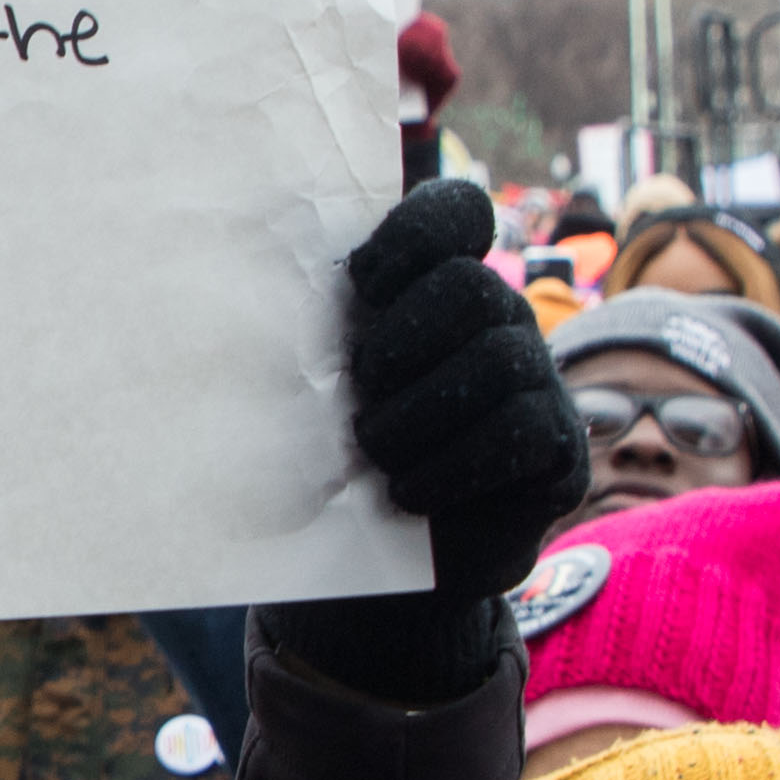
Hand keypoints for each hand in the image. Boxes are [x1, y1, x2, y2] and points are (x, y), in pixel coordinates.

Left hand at [260, 181, 588, 706]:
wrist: (363, 567)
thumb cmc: (325, 456)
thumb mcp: (301, 385)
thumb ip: (290, 325)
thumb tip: (222, 263)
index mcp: (432, 288)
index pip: (457, 212)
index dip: (417, 234)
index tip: (361, 284)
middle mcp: (495, 322)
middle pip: (475, 285)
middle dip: (406, 337)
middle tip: (361, 387)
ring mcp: (536, 383)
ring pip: (503, 359)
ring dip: (422, 411)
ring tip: (374, 453)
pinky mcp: (557, 452)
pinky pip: (528, 430)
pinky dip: (455, 464)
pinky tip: (410, 492)